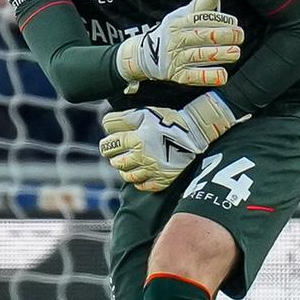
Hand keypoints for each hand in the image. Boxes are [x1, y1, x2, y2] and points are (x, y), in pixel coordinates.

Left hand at [98, 93, 239, 193]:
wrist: (194, 132)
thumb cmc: (168, 121)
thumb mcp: (143, 114)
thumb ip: (122, 120)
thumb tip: (105, 125)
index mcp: (135, 140)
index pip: (108, 147)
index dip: (107, 144)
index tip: (112, 142)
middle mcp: (141, 157)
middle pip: (116, 162)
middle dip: (115, 157)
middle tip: (122, 152)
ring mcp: (152, 171)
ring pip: (127, 176)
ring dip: (125, 170)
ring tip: (131, 162)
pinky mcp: (162, 180)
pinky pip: (143, 186)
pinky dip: (139, 181)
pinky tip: (142, 172)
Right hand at [114, 0, 242, 88]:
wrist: (144, 55)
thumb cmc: (170, 34)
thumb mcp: (182, 16)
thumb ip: (201, 5)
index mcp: (178, 23)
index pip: (198, 19)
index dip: (218, 20)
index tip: (234, 22)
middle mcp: (176, 40)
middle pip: (200, 36)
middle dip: (222, 36)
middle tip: (239, 36)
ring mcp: (175, 58)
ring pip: (198, 55)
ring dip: (218, 55)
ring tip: (235, 53)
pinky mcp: (177, 75)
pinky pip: (193, 76)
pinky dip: (207, 76)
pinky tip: (222, 75)